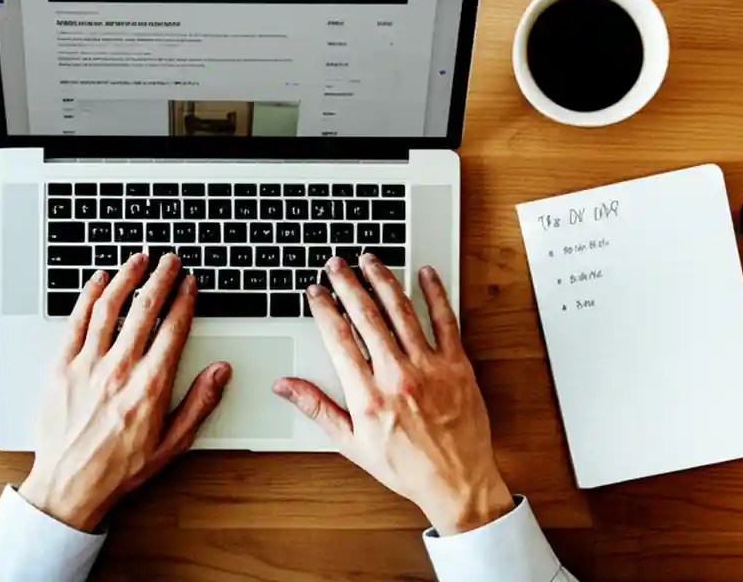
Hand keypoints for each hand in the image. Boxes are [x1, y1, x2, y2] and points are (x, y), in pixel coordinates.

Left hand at [19, 252, 230, 531]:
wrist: (69, 486)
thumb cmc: (119, 469)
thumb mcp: (172, 444)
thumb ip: (199, 403)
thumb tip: (221, 372)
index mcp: (150, 386)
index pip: (173, 328)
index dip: (185, 300)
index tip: (190, 283)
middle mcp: (119, 369)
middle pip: (144, 309)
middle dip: (161, 278)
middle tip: (170, 261)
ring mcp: (87, 365)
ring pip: (109, 307)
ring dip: (126, 277)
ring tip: (138, 260)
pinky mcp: (60, 367)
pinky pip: (76, 322)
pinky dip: (88, 296)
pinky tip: (98, 281)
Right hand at [273, 255, 513, 535]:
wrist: (456, 482)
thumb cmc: (404, 467)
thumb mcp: (350, 443)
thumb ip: (316, 407)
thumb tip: (284, 386)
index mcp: (368, 395)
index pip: (338, 338)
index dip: (324, 308)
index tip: (316, 291)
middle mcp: (397, 376)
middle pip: (367, 316)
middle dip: (348, 284)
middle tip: (336, 263)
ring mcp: (430, 367)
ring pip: (402, 311)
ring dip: (383, 280)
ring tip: (370, 260)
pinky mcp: (457, 365)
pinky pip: (446, 320)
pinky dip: (435, 293)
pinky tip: (425, 274)